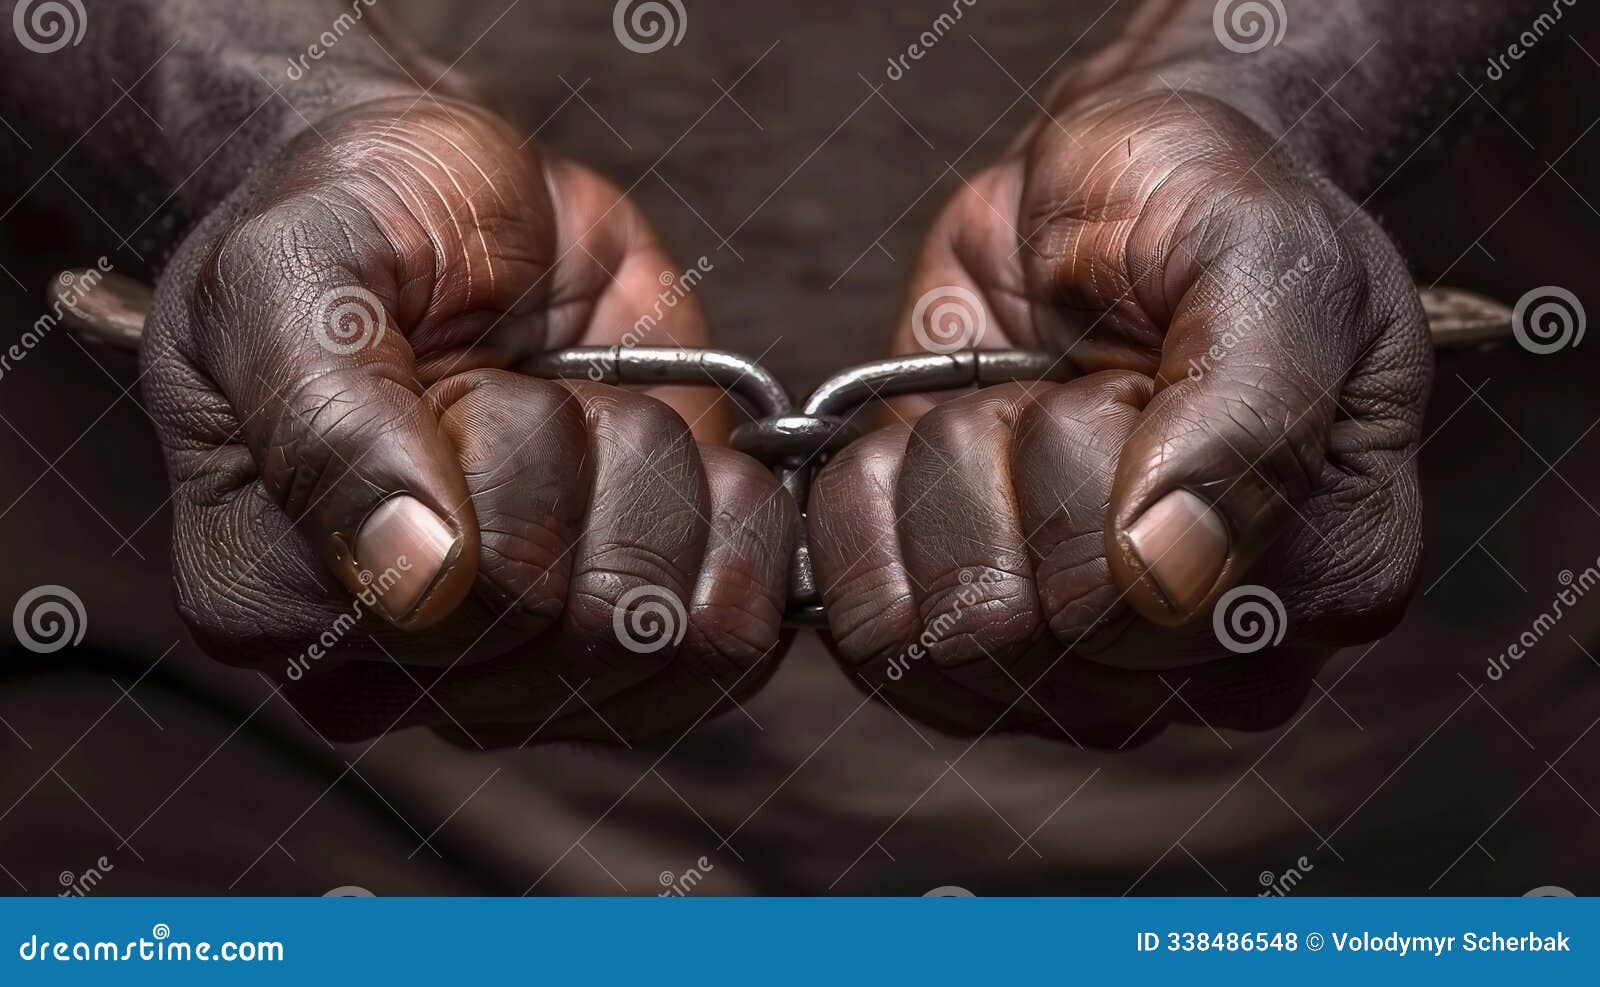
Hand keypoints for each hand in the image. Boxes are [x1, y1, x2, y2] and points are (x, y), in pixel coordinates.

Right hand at [143, 97, 793, 743]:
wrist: (476, 200)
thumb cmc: (361, 224)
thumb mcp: (298, 265)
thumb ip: (327, 416)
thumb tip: (416, 581)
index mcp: (272, 603)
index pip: (457, 600)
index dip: (493, 456)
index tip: (446, 378)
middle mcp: (402, 673)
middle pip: (573, 624)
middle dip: (576, 455)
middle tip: (517, 385)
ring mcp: (530, 673)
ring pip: (663, 633)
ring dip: (655, 480)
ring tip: (584, 414)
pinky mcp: (645, 644)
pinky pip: (739, 637)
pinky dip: (735, 521)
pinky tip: (671, 459)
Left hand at [807, 86, 1429, 739]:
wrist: (1108, 178)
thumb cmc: (1210, 208)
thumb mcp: (1261, 261)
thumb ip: (1242, 418)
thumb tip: (1164, 581)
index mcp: (1319, 588)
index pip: (1141, 606)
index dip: (1099, 459)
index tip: (1142, 371)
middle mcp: (1200, 658)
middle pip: (1027, 628)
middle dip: (1017, 458)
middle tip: (1074, 378)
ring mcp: (1072, 663)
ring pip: (934, 635)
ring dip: (943, 475)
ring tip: (1014, 403)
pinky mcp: (960, 636)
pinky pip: (863, 623)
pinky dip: (868, 502)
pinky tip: (931, 439)